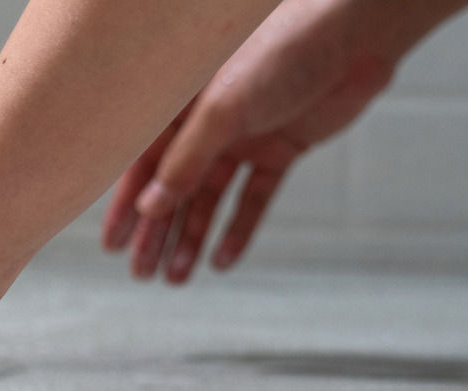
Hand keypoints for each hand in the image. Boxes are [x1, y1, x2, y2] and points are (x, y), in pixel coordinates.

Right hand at [101, 0, 407, 282]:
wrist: (355, 35)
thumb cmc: (282, 51)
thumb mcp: (223, 109)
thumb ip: (185, 160)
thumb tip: (150, 208)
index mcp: (182, 104)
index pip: (143, 163)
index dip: (126, 205)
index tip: (112, 244)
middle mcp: (209, 122)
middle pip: (174, 188)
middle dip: (157, 233)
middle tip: (141, 273)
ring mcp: (245, 137)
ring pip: (210, 199)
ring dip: (192, 237)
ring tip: (176, 277)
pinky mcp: (280, 149)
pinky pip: (253, 197)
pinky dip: (238, 229)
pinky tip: (222, 261)